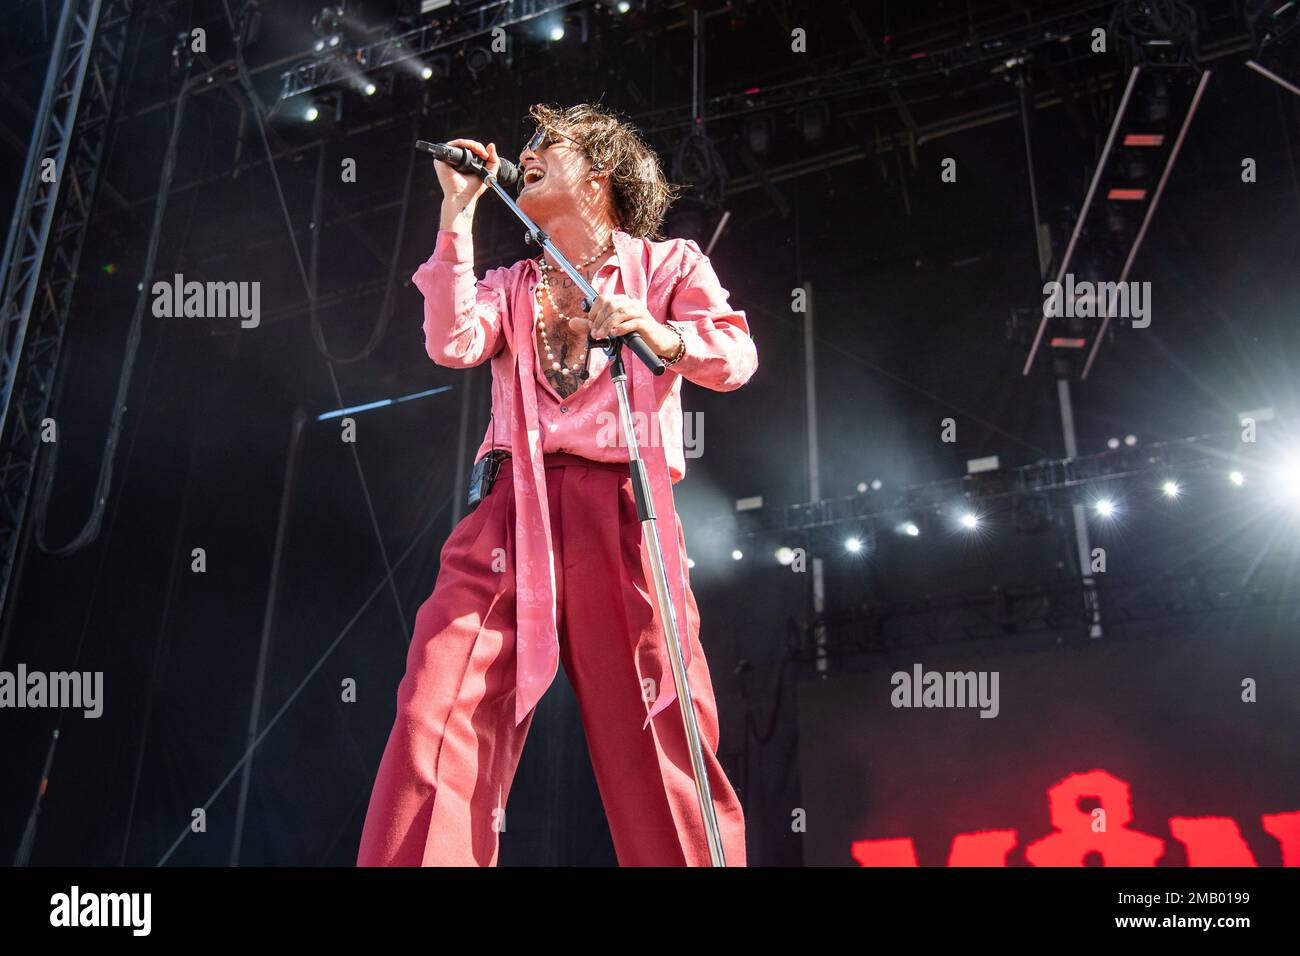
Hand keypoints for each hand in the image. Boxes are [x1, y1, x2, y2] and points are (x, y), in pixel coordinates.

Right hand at [436, 139, 499, 227]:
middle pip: (465, 144)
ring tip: (479, 151)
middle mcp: (454, 160)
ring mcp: (447, 160)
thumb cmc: (473, 189)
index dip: (479, 149)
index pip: (470, 148)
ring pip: (459, 143)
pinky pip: (451, 145)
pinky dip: (460, 143)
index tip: (486, 156)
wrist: (463, 197)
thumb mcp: (488, 173)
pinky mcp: (441, 160)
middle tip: (484, 154)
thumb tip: (491, 145)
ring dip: (471, 143)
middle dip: (477, 146)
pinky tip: (469, 147)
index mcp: (463, 162)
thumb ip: (493, 160)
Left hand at [566, 294, 682, 359]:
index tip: (590, 326)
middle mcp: (631, 303)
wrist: (657, 342)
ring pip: (620, 312)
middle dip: (599, 320)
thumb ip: (591, 326)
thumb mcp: (611, 329)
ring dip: (607, 325)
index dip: (594, 312)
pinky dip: (621, 328)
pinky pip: (632, 322)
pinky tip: (614, 334)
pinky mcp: (646, 323)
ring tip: (601, 336)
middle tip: (594, 334)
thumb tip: (571, 322)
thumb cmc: (634, 334)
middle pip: (611, 304)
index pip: (603, 298)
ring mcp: (640, 312)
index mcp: (622, 301)